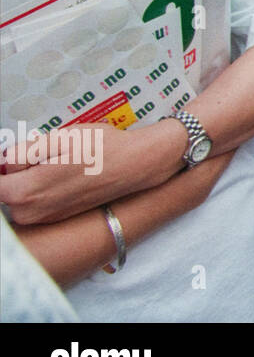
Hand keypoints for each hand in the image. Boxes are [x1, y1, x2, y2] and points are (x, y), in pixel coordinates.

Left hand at [0, 121, 183, 224]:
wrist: (137, 165)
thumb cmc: (102, 148)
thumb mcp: (60, 138)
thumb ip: (22, 152)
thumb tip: (3, 160)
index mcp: (26, 192)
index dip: (1, 167)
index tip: (17, 156)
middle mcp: (32, 212)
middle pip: (3, 191)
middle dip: (12, 173)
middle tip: (39, 152)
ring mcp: (45, 217)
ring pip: (17, 197)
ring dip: (25, 180)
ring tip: (54, 160)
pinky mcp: (57, 216)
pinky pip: (33, 203)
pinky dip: (38, 188)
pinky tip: (61, 171)